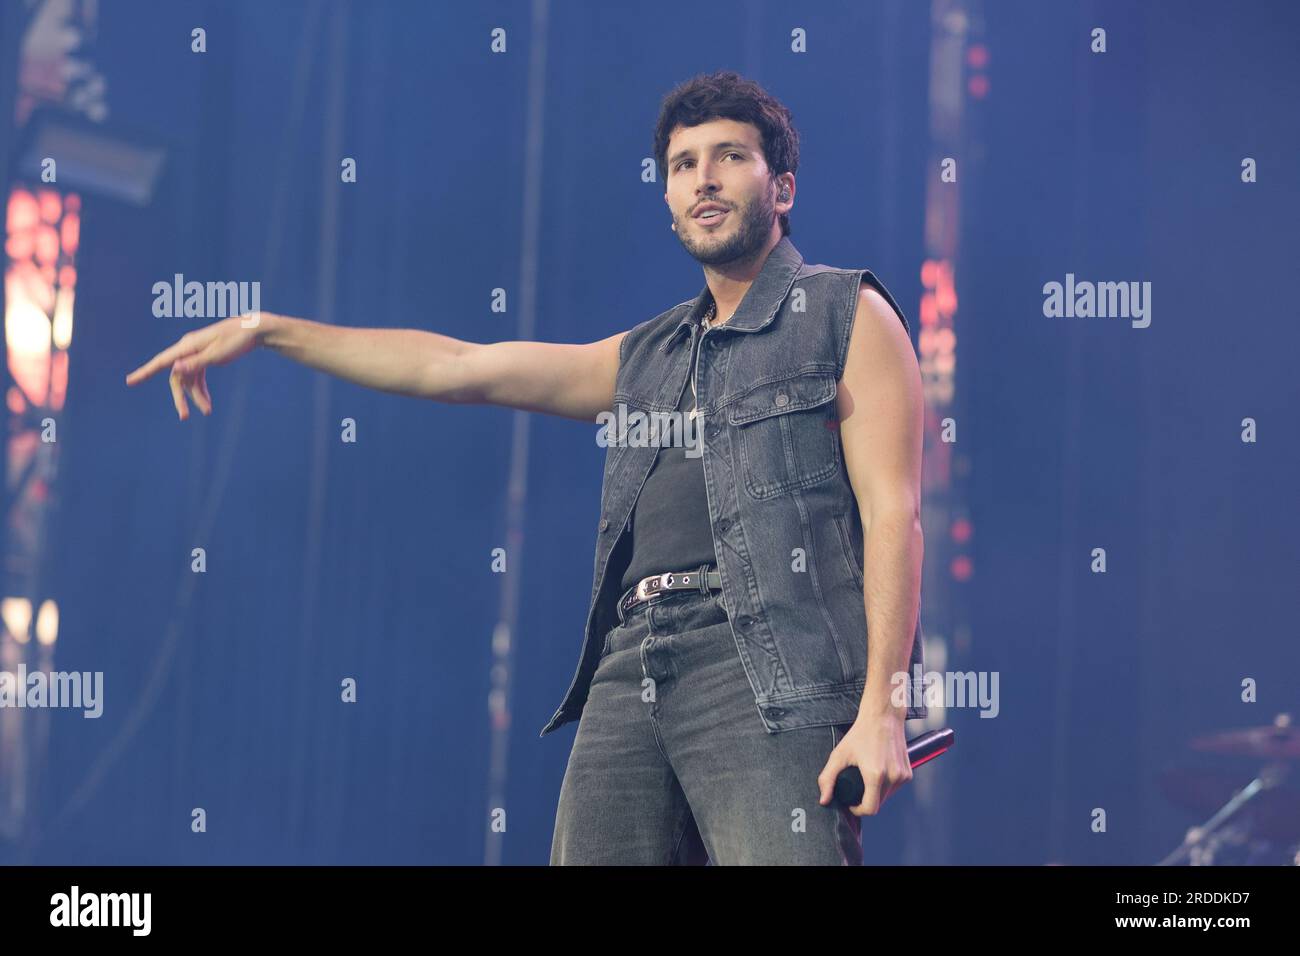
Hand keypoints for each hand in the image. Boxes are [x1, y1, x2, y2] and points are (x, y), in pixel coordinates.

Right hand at [124, 314, 268, 419]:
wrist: (254, 330)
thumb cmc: (236, 340)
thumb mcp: (217, 355)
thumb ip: (196, 363)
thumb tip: (174, 369)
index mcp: (187, 346)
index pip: (161, 361)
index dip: (145, 372)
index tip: (129, 381)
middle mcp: (188, 349)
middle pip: (177, 377)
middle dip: (180, 397)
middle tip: (184, 416)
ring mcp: (196, 354)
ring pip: (188, 380)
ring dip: (196, 396)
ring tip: (208, 410)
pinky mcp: (205, 358)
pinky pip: (198, 377)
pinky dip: (201, 389)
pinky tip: (207, 402)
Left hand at [816, 714, 912, 815]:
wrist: (883, 716)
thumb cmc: (860, 734)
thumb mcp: (839, 754)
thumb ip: (828, 778)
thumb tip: (823, 800)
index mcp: (876, 775)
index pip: (870, 809)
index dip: (858, 811)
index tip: (851, 803)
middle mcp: (893, 777)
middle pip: (878, 804)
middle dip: (865, 801)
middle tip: (855, 789)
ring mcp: (903, 776)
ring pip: (887, 797)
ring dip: (876, 795)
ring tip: (865, 781)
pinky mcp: (908, 773)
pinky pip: (894, 789)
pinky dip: (885, 787)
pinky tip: (877, 776)